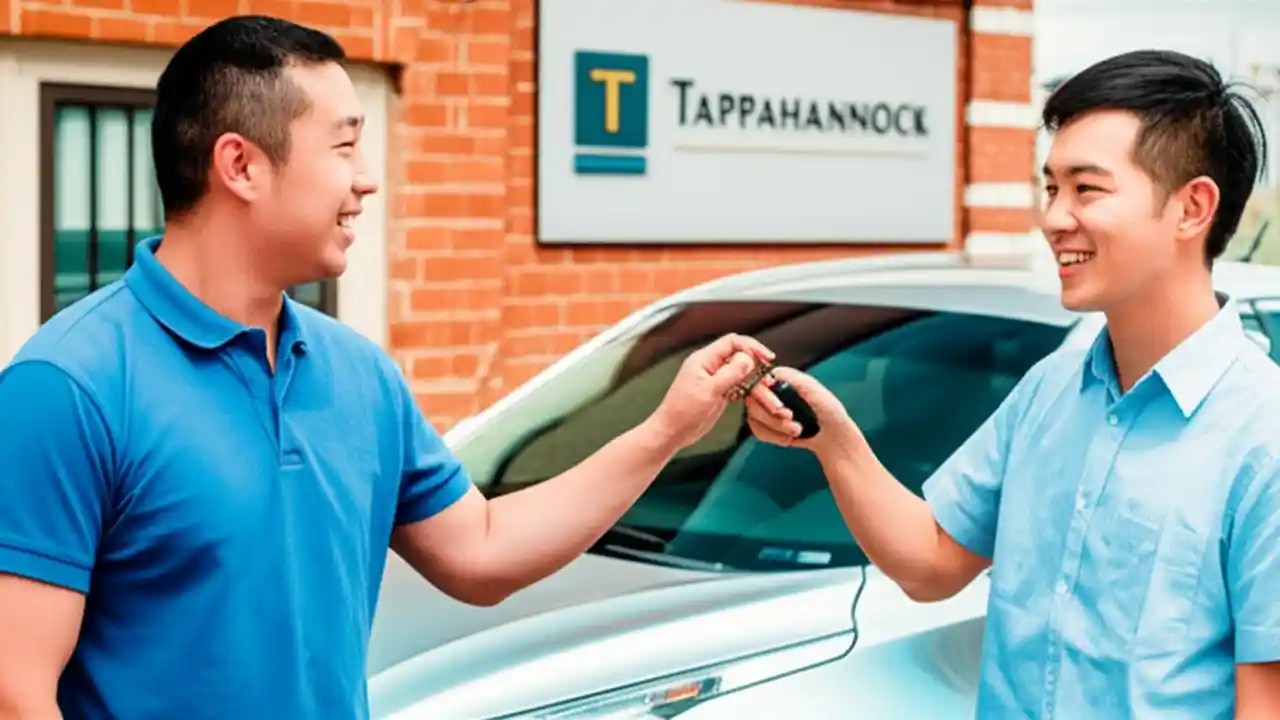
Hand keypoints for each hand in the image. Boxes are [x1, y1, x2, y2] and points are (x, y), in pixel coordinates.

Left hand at [645, 333, 781, 449]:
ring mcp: (715, 379)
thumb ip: (729, 374)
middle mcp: (710, 366)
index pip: (732, 342)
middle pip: (739, 357)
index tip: (767, 357)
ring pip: (741, 373)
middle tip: (768, 379)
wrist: (672, 432)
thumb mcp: (709, 391)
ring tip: (767, 392)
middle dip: (756, 366)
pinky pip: (738, 386)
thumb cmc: (682, 412)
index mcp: (704, 359)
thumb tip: (748, 358)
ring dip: (755, 381)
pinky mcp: (719, 392)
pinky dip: (749, 390)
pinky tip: (758, 396)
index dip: (751, 346)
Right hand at [745, 366, 862, 457]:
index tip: (780, 409)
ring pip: (754, 418)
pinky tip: (788, 439)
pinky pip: (757, 431)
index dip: (765, 397)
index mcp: (782, 377)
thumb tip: (772, 373)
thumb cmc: (830, 411)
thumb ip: (795, 380)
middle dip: (773, 418)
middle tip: (794, 425)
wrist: (834, 437)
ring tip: (797, 432)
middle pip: (753, 402)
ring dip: (775, 429)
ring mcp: (766, 407)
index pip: (759, 381)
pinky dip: (773, 437)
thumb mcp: (816, 392)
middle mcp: (770, 390)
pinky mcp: (765, 424)